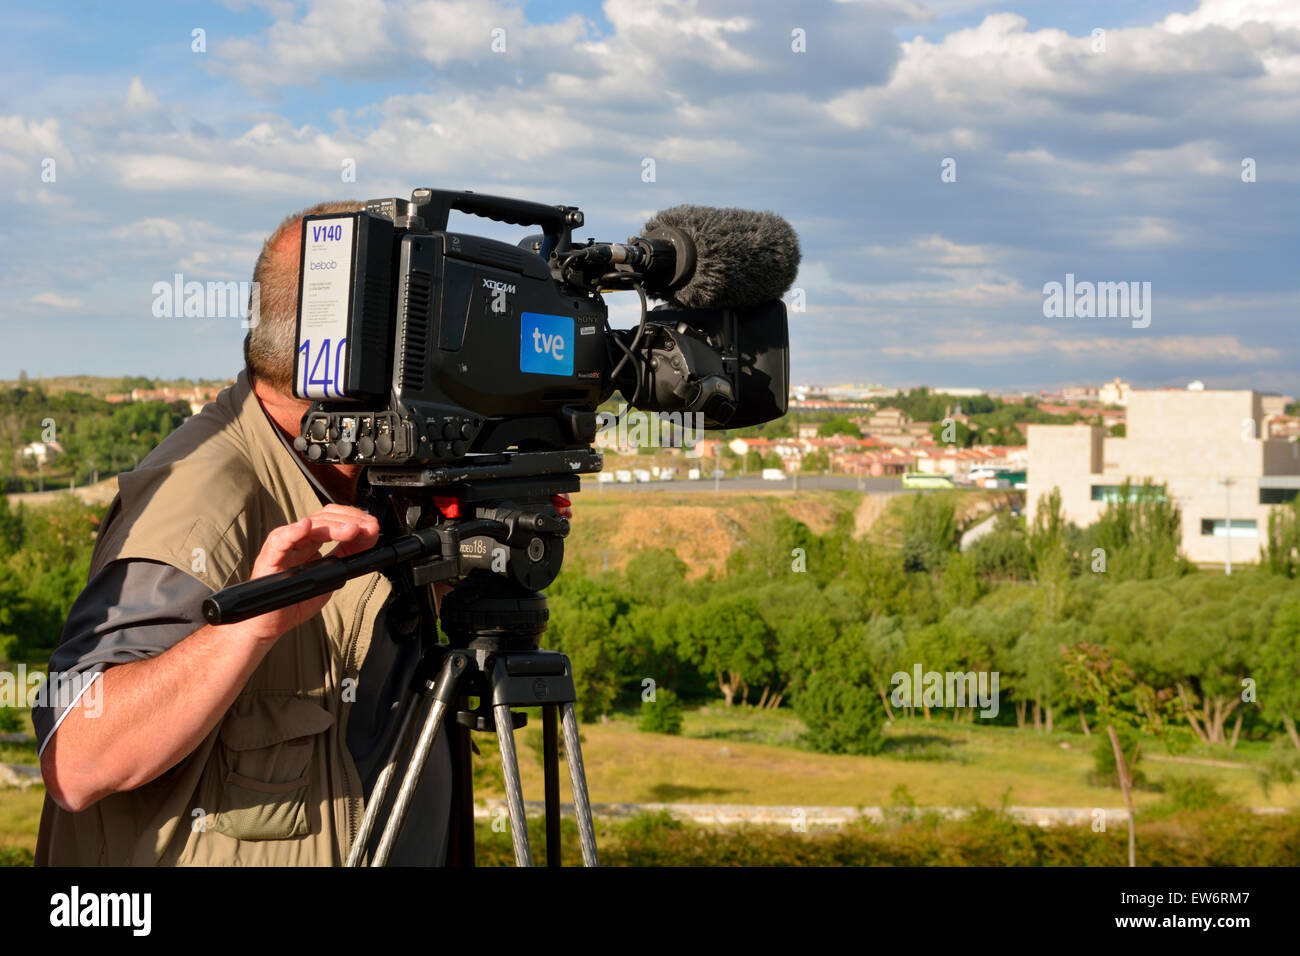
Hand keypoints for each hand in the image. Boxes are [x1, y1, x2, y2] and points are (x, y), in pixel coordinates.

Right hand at [236, 504, 380, 642]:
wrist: (268, 625)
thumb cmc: (292, 603)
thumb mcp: (328, 579)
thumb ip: (343, 560)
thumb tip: (366, 544)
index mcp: (310, 543)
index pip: (334, 521)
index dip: (354, 520)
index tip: (372, 527)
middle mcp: (297, 540)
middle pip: (324, 519)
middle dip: (350, 521)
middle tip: (369, 527)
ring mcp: (283, 546)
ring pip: (309, 526)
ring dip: (334, 526)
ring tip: (353, 530)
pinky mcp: (269, 558)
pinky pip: (280, 540)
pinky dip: (294, 532)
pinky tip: (307, 527)